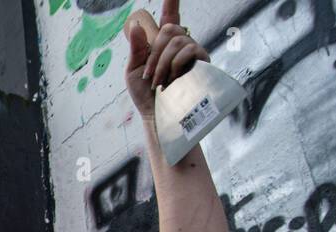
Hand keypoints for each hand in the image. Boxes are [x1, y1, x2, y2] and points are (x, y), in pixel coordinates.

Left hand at [123, 1, 208, 118]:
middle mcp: (180, 45)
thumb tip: (137, 25)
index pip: (169, 17)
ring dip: (162, 63)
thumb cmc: (146, 96)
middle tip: (150, 76)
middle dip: (155, 53)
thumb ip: (136, 48)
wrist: (158, 116)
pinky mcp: (201, 62)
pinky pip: (188, 49)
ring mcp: (192, 52)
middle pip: (169, 28)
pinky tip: (172, 80)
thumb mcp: (134, 71)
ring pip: (176, 40)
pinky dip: (174, 64)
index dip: (171, 3)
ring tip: (160, 82)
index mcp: (163, 44)